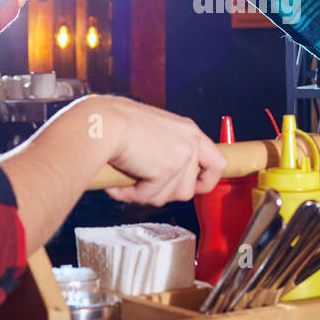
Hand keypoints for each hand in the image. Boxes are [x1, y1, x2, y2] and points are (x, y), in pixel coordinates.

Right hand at [92, 95, 225, 204]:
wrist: (102, 123)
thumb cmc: (115, 124)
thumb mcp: (150, 132)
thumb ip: (163, 151)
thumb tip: (161, 182)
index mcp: (188, 130)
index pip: (217, 162)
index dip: (206, 181)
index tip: (194, 188)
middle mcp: (190, 142)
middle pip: (189, 189)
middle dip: (164, 193)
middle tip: (143, 185)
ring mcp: (181, 156)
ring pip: (169, 197)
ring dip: (145, 194)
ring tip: (127, 179)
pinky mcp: (167, 170)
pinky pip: (149, 196)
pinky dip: (131, 194)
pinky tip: (120, 180)